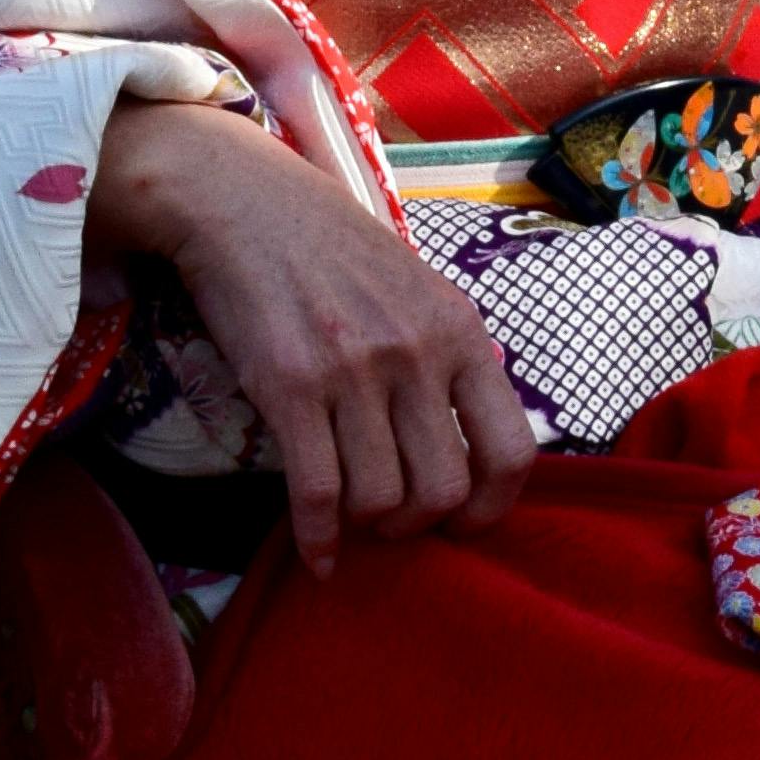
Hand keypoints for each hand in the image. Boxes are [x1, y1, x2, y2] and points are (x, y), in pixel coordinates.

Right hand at [91, 98, 535, 579]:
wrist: (246, 204)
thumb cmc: (334, 251)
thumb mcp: (419, 290)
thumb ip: (449, 358)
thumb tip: (472, 439)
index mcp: (462, 333)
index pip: (513, 450)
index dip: (494, 507)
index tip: (464, 524)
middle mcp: (417, 355)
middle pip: (444, 491)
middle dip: (419, 526)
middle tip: (392, 521)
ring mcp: (355, 372)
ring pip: (380, 501)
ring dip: (365, 527)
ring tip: (351, 517)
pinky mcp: (291, 388)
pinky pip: (317, 494)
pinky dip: (317, 541)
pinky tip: (316, 555)